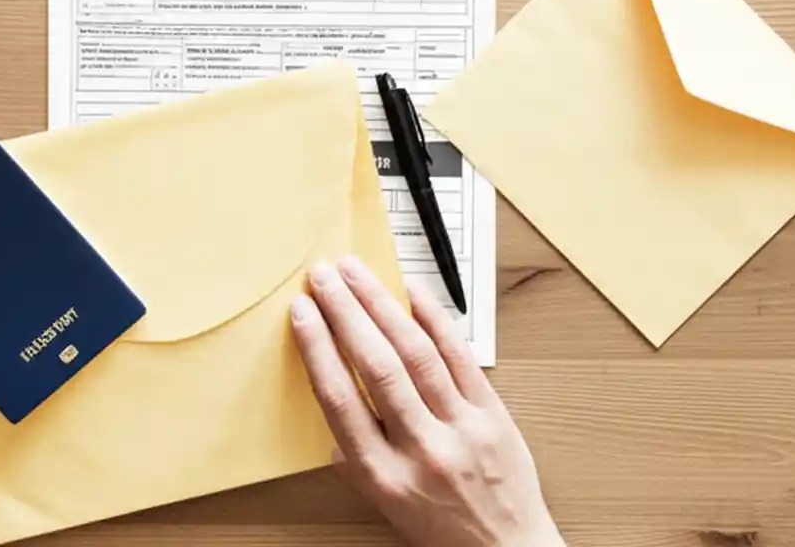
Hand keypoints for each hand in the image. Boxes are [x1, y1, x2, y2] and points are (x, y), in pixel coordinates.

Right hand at [291, 257, 564, 546]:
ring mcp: (462, 429)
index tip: (301, 313)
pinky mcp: (493, 414)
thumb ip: (355, 455)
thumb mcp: (382, 504)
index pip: (340, 399)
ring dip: (381, 303)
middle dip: (345, 312)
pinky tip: (412, 291)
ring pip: (416, 353)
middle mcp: (422, 450)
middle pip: (376, 366)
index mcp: (383, 476)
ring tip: (357, 272)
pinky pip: (460, 356)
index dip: (317, 348)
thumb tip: (333, 396)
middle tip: (323, 276)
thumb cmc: (440, 529)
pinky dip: (434, 318)